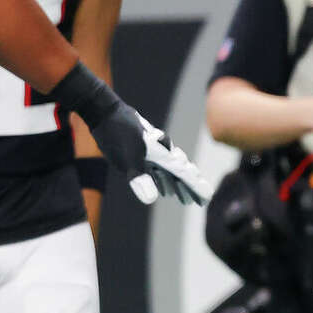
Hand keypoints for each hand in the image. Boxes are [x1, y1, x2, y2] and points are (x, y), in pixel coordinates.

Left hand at [87, 101, 211, 204]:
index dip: (196, 186)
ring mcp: (153, 149)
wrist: (104, 110)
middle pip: (182, 171)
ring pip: (171, 168)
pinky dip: (163, 176)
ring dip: (176, 183)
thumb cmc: (116, 134)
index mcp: (162, 155)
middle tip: (198, 201)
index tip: (207, 197)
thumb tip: (151, 199)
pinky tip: (161, 184)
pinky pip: (159, 165)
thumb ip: (140, 178)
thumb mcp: (126, 159)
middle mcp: (162, 152)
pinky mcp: (143, 149)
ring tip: (181, 198)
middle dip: (189, 187)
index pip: (185, 174)